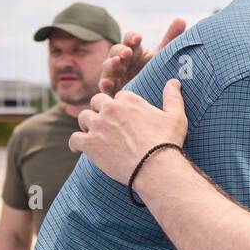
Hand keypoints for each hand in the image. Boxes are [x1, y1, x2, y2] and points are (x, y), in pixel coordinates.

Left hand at [71, 78, 188, 184]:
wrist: (155, 167)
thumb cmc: (167, 142)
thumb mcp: (175, 116)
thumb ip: (173, 97)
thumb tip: (174, 81)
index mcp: (129, 100)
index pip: (119, 96)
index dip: (121, 106)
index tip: (123, 116)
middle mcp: (110, 108)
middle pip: (97, 101)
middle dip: (100, 110)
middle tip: (105, 122)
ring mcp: (98, 125)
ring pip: (83, 117)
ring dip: (87, 124)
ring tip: (92, 133)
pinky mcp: (90, 143)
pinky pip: (74, 139)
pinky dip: (75, 144)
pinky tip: (79, 148)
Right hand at [99, 18, 186, 94]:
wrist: (148, 98)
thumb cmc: (153, 74)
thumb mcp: (161, 58)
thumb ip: (170, 40)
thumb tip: (181, 19)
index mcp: (134, 50)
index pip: (130, 39)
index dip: (133, 38)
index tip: (138, 39)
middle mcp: (122, 60)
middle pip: (117, 51)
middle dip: (121, 50)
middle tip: (127, 52)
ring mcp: (115, 75)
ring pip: (109, 67)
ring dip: (111, 64)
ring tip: (116, 63)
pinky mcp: (111, 91)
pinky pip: (105, 86)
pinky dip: (105, 84)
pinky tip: (106, 84)